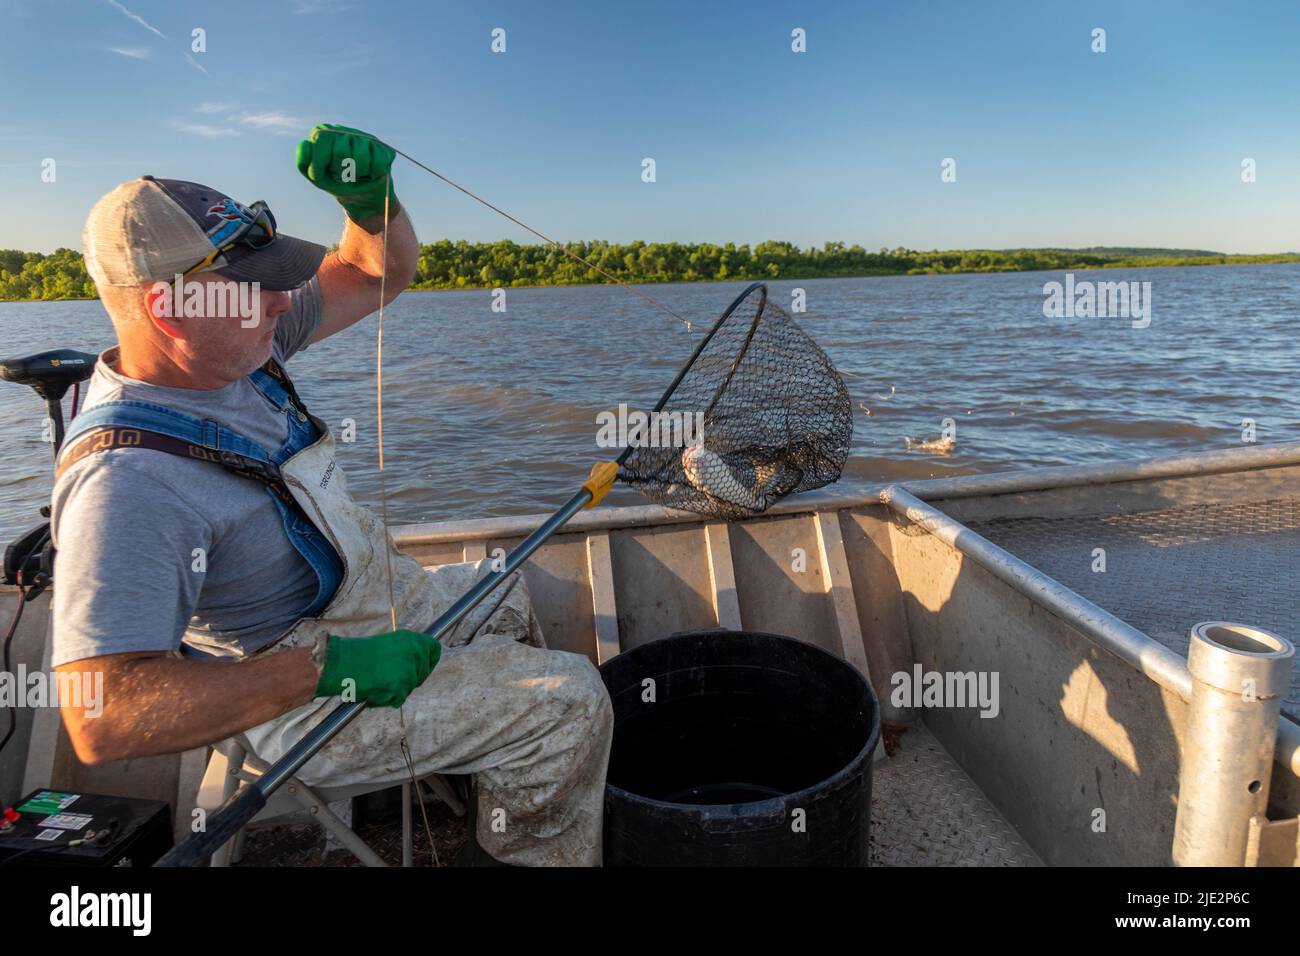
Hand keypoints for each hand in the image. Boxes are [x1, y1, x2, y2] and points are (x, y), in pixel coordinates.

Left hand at [296, 123, 397, 222]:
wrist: (362, 195)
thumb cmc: (337, 182)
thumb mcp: (317, 176)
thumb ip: (304, 162)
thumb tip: (306, 143)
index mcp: (324, 133)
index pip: (321, 139)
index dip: (321, 161)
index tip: (322, 173)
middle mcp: (344, 131)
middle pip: (341, 150)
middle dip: (341, 171)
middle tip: (343, 175)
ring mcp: (365, 138)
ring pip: (361, 157)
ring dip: (358, 174)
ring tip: (356, 175)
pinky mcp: (382, 148)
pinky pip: (377, 162)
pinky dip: (373, 174)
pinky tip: (370, 173)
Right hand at [314, 629, 440, 706]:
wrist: (343, 664)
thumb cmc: (360, 655)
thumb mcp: (390, 644)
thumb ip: (407, 651)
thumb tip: (420, 662)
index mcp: (412, 639)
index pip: (435, 650)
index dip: (429, 661)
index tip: (422, 667)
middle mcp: (415, 653)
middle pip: (423, 673)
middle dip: (410, 679)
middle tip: (390, 677)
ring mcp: (409, 671)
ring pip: (410, 688)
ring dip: (396, 689)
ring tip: (378, 681)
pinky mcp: (401, 688)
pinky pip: (398, 699)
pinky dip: (387, 699)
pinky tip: (374, 690)